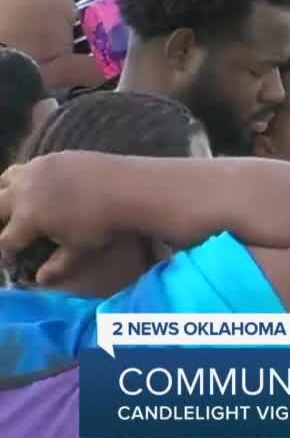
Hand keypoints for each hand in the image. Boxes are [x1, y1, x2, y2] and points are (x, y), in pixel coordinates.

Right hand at [0, 154, 112, 281]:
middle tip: (5, 232)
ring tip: (11, 204)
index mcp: (27, 219)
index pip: (4, 241)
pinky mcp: (51, 157)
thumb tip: (40, 280)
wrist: (128, 187)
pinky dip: (22, 178)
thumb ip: (57, 266)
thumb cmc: (104, 224)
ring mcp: (36, 170)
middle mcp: (23, 192)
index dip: (4, 254)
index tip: (9, 261)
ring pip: (4, 181)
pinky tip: (33, 185)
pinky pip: (26, 166)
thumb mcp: (80, 250)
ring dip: (3, 194)